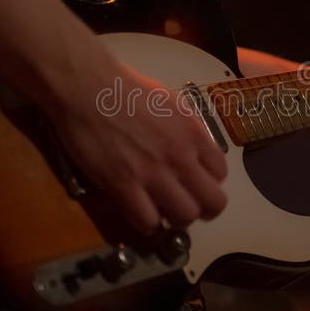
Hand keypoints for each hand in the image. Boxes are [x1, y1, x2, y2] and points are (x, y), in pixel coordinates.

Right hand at [46, 60, 227, 232]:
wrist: (88, 88)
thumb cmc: (127, 89)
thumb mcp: (173, 103)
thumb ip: (189, 130)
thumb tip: (196, 151)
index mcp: (194, 134)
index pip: (221, 174)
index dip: (209, 182)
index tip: (195, 183)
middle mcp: (181, 156)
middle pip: (213, 203)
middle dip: (204, 210)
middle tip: (186, 206)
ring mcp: (153, 173)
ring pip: (184, 217)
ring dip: (175, 219)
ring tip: (163, 211)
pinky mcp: (123, 185)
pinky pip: (147, 221)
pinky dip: (146, 223)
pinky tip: (140, 212)